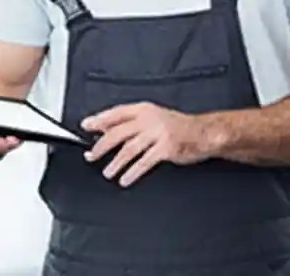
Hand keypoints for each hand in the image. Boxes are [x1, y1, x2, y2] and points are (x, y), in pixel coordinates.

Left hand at [81, 102, 219, 186]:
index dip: (99, 120)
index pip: (116, 113)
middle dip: (101, 146)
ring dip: (115, 163)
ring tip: (108, 172)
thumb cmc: (177, 126)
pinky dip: (132, 172)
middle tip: (91, 156)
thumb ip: (133, 124)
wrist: (204, 132)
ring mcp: (158, 133)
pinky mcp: (166, 148)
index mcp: (144, 109)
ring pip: (128, 149)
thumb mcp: (153, 118)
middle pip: (118, 133)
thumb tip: (107, 132)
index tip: (86, 126)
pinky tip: (125, 179)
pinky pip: (144, 162)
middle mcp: (149, 119)